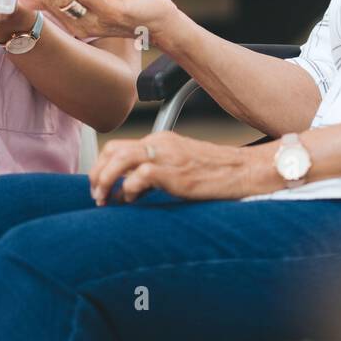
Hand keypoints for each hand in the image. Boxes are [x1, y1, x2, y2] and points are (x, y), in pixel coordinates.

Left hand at [88, 131, 266, 203]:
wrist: (244, 170)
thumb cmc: (215, 173)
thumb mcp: (180, 167)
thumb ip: (155, 173)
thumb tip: (128, 190)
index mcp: (161, 140)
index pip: (118, 146)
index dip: (102, 167)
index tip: (99, 188)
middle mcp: (160, 143)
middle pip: (113, 150)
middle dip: (98, 174)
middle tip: (97, 196)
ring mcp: (167, 156)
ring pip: (120, 160)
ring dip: (106, 180)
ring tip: (104, 200)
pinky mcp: (175, 172)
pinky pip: (140, 175)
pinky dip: (130, 189)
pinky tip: (133, 200)